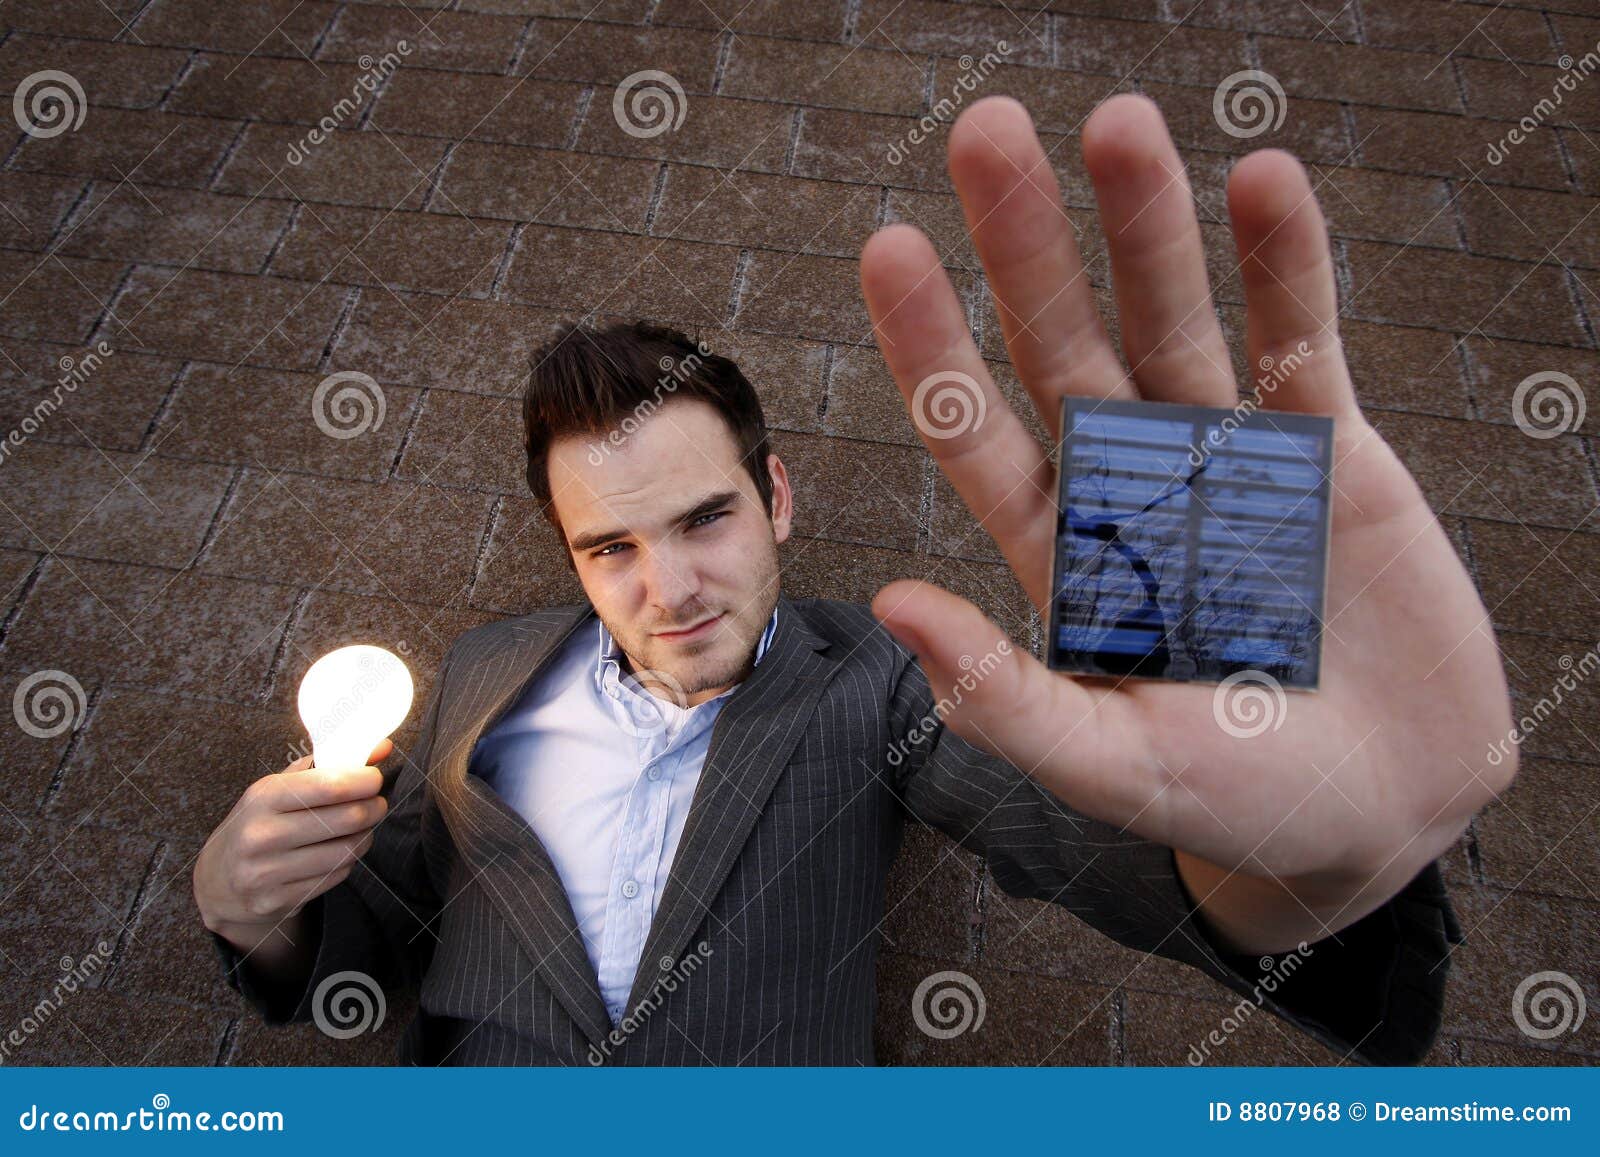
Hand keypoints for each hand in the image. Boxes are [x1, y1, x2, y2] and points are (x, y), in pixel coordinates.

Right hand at [194, 739, 391, 956]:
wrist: (218, 879)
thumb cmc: (259, 822)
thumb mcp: (279, 788)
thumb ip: (328, 765)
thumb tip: (382, 747)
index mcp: (263, 798)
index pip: (329, 786)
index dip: (364, 780)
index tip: (375, 778)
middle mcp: (262, 835)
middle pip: (347, 819)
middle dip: (373, 808)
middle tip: (377, 803)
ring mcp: (267, 873)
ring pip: (347, 851)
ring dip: (365, 837)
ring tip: (363, 828)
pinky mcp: (277, 901)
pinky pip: (335, 877)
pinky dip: (348, 862)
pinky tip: (341, 853)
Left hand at [858, 95, 1515, 950]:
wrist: (1384, 806)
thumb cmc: (1235, 803)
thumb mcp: (1115, 768)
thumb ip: (1007, 699)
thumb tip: (892, 606)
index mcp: (1062, 554)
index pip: (976, 430)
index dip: (933, 342)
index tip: (890, 247)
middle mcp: (1129, 484)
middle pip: (1063, 344)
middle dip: (1027, 242)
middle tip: (987, 132)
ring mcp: (1226, 456)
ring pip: (1176, 320)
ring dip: (1149, 224)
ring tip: (1121, 122)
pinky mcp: (1326, 448)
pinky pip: (1302, 340)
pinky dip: (1288, 265)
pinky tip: (1264, 181)